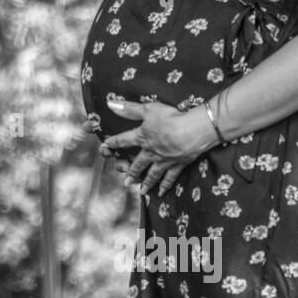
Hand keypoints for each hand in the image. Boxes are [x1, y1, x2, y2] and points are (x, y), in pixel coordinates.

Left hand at [100, 96, 215, 195]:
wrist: (192, 131)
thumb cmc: (171, 118)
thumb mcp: (148, 109)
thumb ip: (129, 109)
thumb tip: (110, 104)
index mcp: (143, 137)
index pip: (124, 140)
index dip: (114, 142)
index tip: (105, 147)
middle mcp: (151, 152)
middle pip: (139, 164)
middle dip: (131, 172)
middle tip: (126, 182)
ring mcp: (164, 161)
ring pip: (153, 174)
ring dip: (146, 183)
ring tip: (141, 191)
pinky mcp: (178, 165)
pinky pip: (170, 178)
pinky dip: (165, 186)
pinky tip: (161, 192)